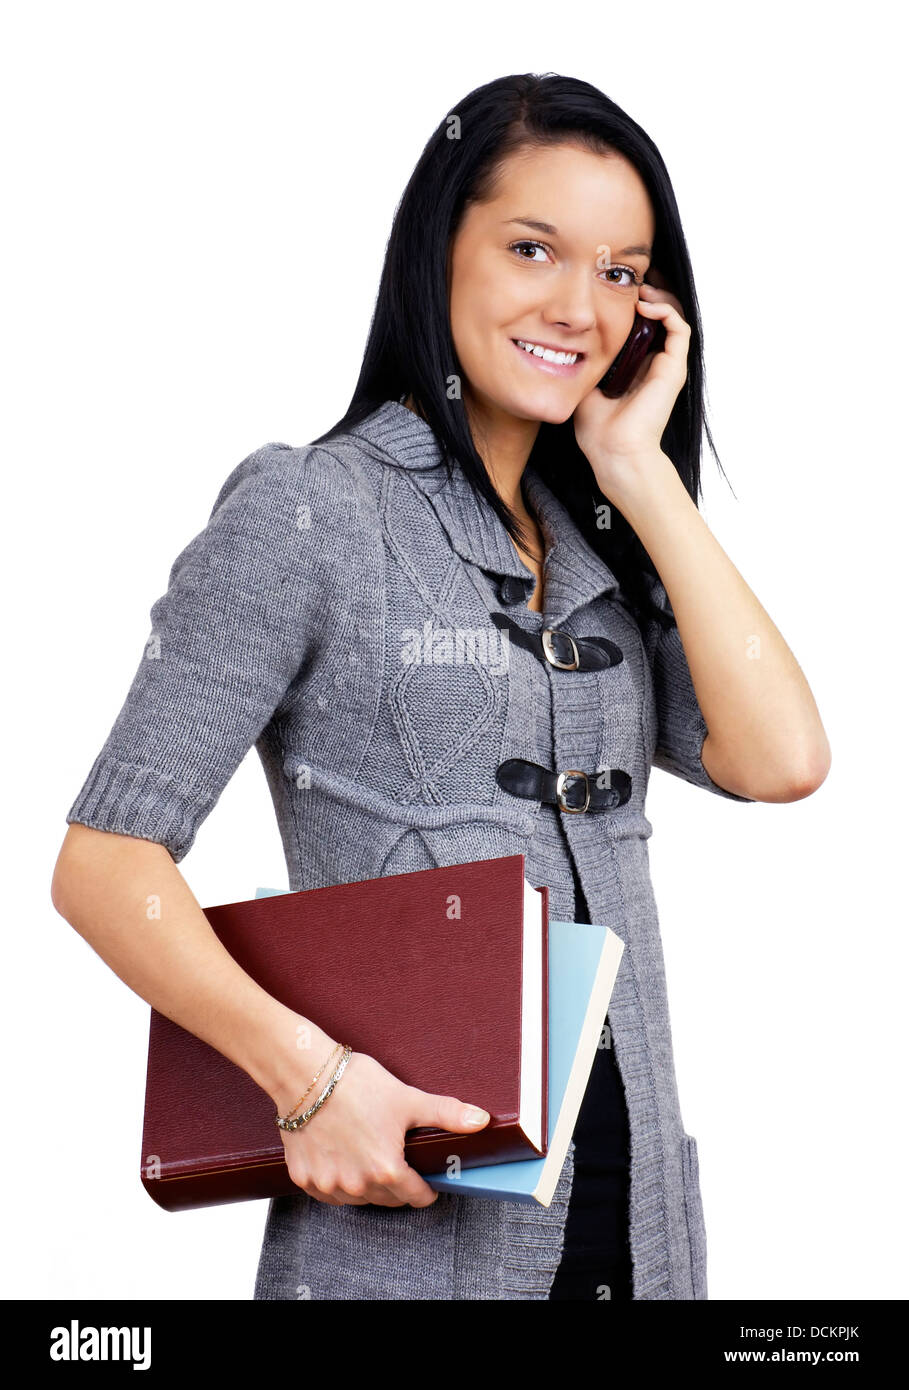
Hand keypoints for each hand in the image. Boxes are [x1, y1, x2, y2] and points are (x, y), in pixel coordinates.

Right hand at [273, 1050, 490, 1207]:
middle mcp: (356, 1185)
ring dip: (368, 1185)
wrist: (305, 1074)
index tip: (427, 1177)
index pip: (417, 1197)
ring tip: (370, 1154)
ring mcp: (328, 1185)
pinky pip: (329, 1193)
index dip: (427, 1187)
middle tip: (399, 1158)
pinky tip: (343, 1158)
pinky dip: (339, 1182)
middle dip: (399, 1184)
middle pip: (389, 1200)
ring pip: (358, 1198)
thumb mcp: (407, 1099)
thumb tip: (482, 1121)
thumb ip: (446, 1114)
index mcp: (386, 1170)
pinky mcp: (304, 1179)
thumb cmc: (356, 1084)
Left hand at [572, 273, 690, 499]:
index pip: (641, 326)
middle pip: (660, 317)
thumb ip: (580, 363)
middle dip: (648, 293)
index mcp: (635, 367)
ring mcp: (666, 366)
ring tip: (640, 289)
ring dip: (659, 297)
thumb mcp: (583, 385)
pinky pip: (679, 329)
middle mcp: (654, 364)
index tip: (614, 289)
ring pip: (674, 317)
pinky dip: (665, 310)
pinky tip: (645, 305)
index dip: (632, 304)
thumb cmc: (598, 430)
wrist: (614, 452)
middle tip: (631, 281)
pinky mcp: (673, 369)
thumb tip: (561, 341)